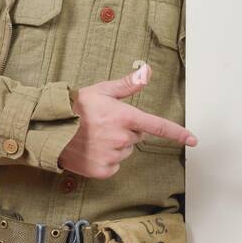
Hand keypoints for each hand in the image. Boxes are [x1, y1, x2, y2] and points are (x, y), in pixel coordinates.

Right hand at [56, 64, 196, 178]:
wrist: (48, 129)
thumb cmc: (75, 107)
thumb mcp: (101, 91)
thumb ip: (127, 85)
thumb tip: (147, 72)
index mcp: (124, 117)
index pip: (158, 126)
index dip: (178, 133)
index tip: (194, 140)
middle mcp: (121, 138)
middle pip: (137, 137)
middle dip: (126, 131)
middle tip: (104, 124)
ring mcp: (112, 156)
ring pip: (125, 151)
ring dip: (116, 145)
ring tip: (94, 136)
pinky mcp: (102, 170)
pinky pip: (114, 166)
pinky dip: (106, 160)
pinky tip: (91, 149)